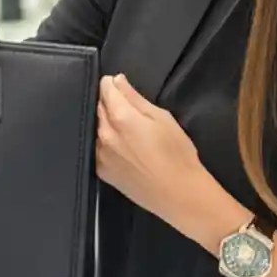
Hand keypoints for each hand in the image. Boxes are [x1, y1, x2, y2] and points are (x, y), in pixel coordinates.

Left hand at [96, 74, 208, 225]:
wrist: (178, 195)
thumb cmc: (177, 154)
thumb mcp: (162, 118)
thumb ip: (135, 98)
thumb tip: (117, 81)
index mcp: (120, 118)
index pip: (106, 90)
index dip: (111, 83)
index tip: (116, 82)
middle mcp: (105, 135)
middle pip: (100, 109)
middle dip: (109, 102)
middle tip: (127, 105)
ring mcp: (101, 155)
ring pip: (98, 129)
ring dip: (107, 123)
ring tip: (128, 129)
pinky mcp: (102, 172)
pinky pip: (99, 149)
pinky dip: (107, 142)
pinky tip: (124, 148)